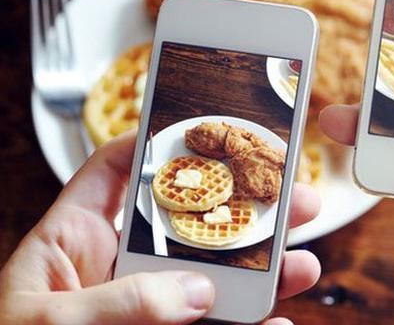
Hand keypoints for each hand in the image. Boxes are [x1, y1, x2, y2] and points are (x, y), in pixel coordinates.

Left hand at [0, 132, 320, 324]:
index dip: (155, 143)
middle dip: (245, 208)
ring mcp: (145, 308)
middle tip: (292, 198)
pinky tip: (277, 321)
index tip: (205, 129)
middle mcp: (116, 269)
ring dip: (263, 270)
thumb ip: (118, 301)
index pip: (114, 172)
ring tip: (301, 265)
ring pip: (214, 279)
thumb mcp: (50, 321)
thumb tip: (195, 291)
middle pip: (191, 223)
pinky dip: (253, 324)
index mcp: (73, 241)